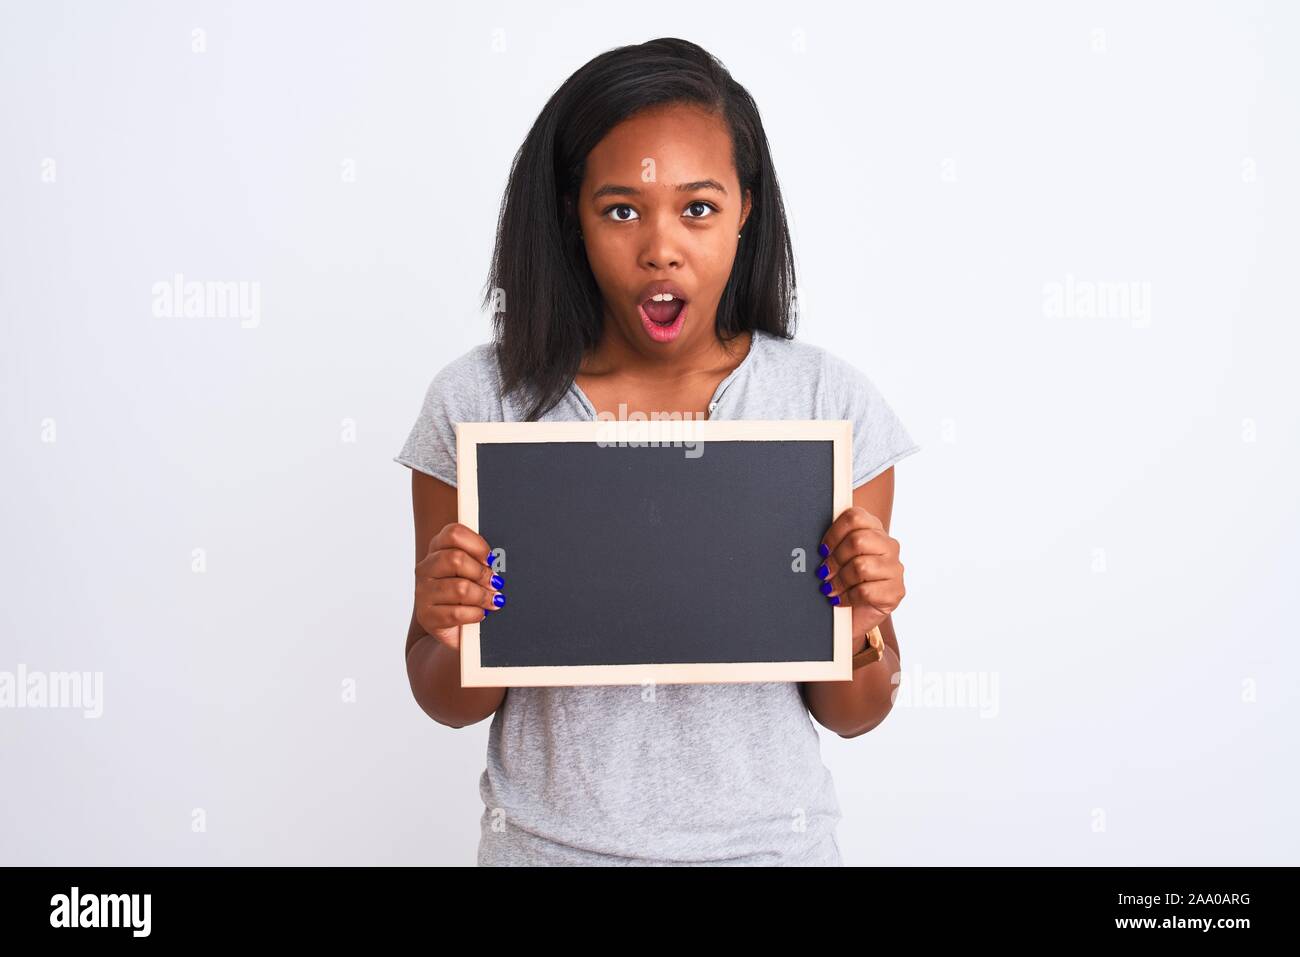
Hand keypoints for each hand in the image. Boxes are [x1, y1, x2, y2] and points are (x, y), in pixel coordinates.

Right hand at [414, 522, 504, 649]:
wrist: (455, 631)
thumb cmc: (468, 595)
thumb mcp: (473, 572)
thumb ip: (481, 560)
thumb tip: (496, 561)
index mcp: (437, 549)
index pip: (454, 533)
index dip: (477, 545)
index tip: (491, 559)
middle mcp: (426, 568)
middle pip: (456, 559)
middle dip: (482, 573)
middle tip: (495, 583)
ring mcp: (422, 592)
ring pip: (460, 588)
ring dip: (483, 596)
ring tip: (492, 601)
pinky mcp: (426, 616)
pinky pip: (457, 613)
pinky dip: (475, 614)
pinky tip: (480, 614)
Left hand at [816, 506, 905, 646]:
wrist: (856, 615)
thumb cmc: (845, 581)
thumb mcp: (838, 557)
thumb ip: (832, 544)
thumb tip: (816, 545)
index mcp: (874, 529)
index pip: (855, 517)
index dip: (833, 533)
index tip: (822, 549)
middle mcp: (889, 546)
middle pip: (858, 540)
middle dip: (835, 559)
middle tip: (823, 572)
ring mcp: (895, 569)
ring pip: (861, 566)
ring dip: (839, 580)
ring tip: (830, 588)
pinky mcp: (896, 592)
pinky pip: (866, 591)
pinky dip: (847, 597)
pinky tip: (840, 600)